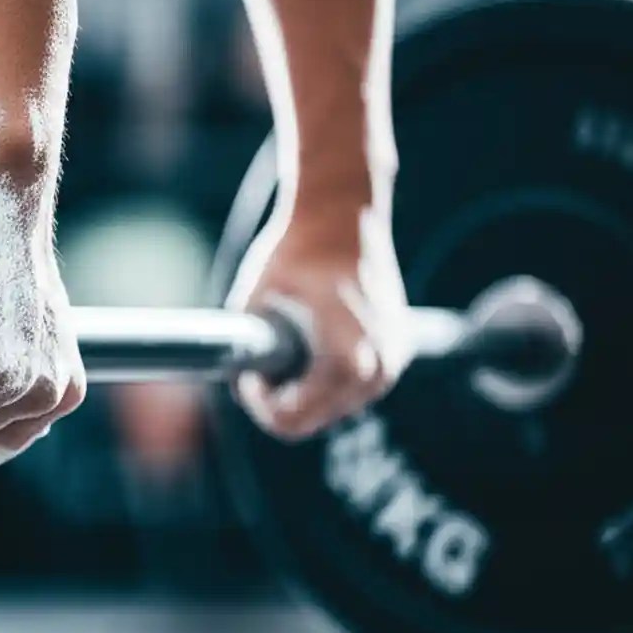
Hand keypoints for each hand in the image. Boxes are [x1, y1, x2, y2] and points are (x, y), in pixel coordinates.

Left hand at [227, 201, 412, 440]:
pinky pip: (356, 384)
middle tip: (260, 364)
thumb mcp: (253, 300)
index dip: (259, 404)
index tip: (247, 374)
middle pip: (314, 419)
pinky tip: (314, 344)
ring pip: (336, 405)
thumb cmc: (297, 249)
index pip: (291, 421)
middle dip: (282, 400)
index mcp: (346, 362)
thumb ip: (243, 349)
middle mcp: (379, 369)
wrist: (342, 211)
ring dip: (308, 391)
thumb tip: (234, 380)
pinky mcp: (398, 347)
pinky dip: (330, 376)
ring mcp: (394, 360)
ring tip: (287, 349)